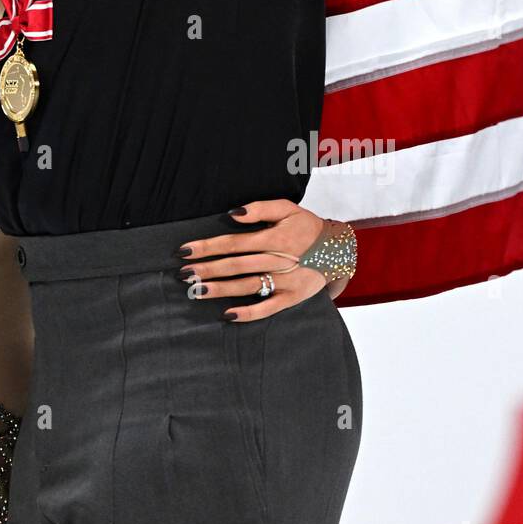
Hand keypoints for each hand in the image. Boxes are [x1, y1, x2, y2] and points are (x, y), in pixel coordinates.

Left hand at [178, 198, 329, 321]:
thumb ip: (260, 209)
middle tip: (183, 273)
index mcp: (275, 238)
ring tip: (197, 290)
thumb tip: (232, 214)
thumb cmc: (306, 226)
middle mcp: (279, 261)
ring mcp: (286, 282)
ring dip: (221, 289)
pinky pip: (269, 308)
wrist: (338, 250)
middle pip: (236, 265)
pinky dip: (249, 313)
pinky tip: (228, 314)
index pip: (234, 243)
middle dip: (208, 269)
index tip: (185, 250)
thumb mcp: (287, 208)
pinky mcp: (293, 298)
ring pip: (248, 286)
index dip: (209, 246)